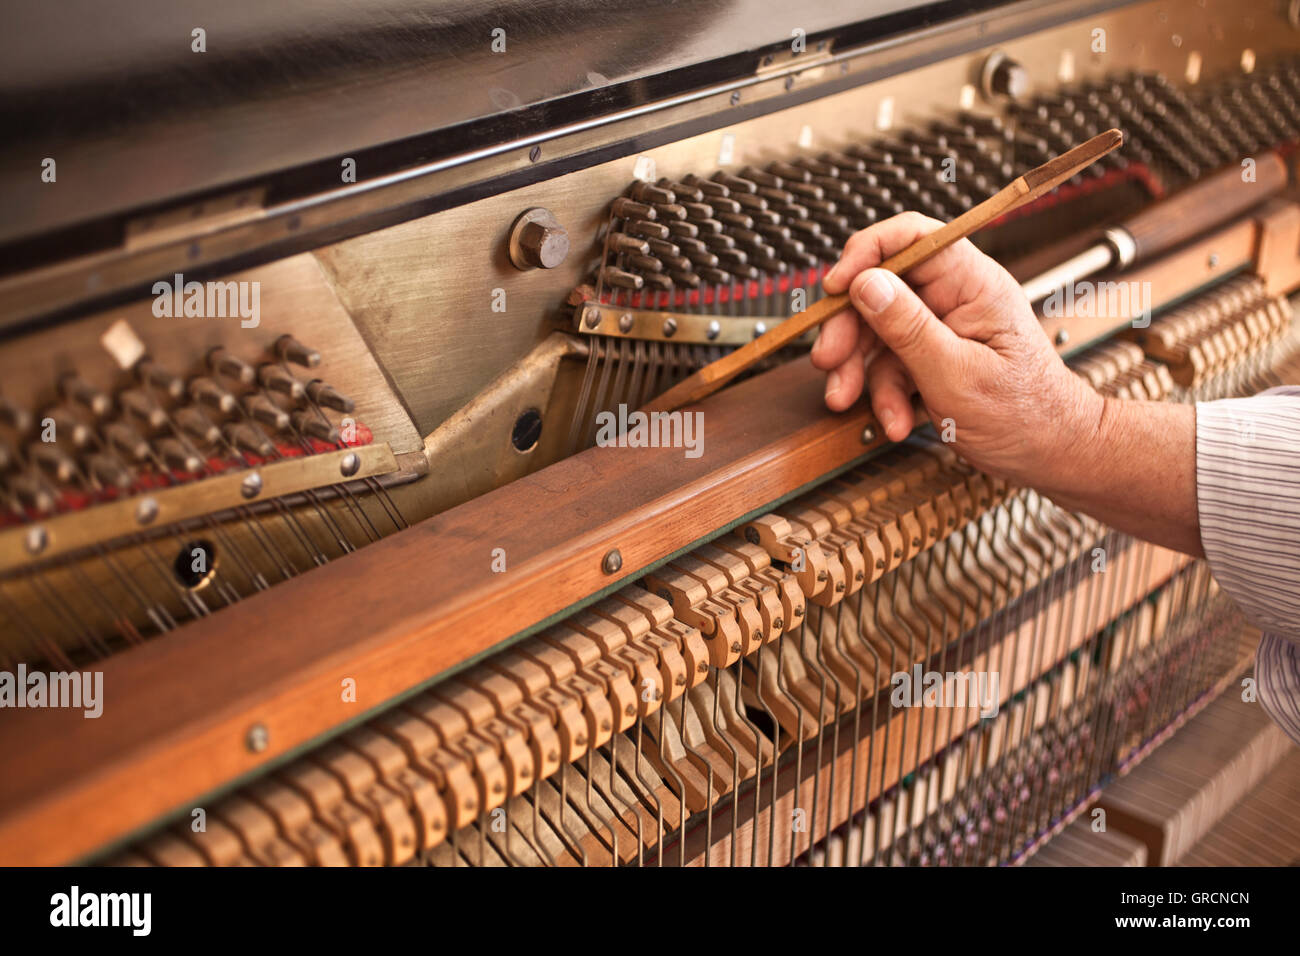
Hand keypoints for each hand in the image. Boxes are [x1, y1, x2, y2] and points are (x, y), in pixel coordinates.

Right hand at [811, 212, 1103, 488]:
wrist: (1051, 456)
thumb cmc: (1025, 415)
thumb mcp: (956, 373)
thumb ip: (907, 327)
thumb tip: (866, 283)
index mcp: (973, 283)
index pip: (912, 238)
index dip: (866, 254)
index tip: (835, 288)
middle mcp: (955, 297)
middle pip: (881, 289)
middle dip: (849, 328)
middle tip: (829, 360)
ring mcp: (941, 328)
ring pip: (876, 331)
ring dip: (858, 371)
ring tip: (848, 401)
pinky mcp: (931, 358)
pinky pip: (889, 365)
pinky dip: (883, 395)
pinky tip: (895, 421)